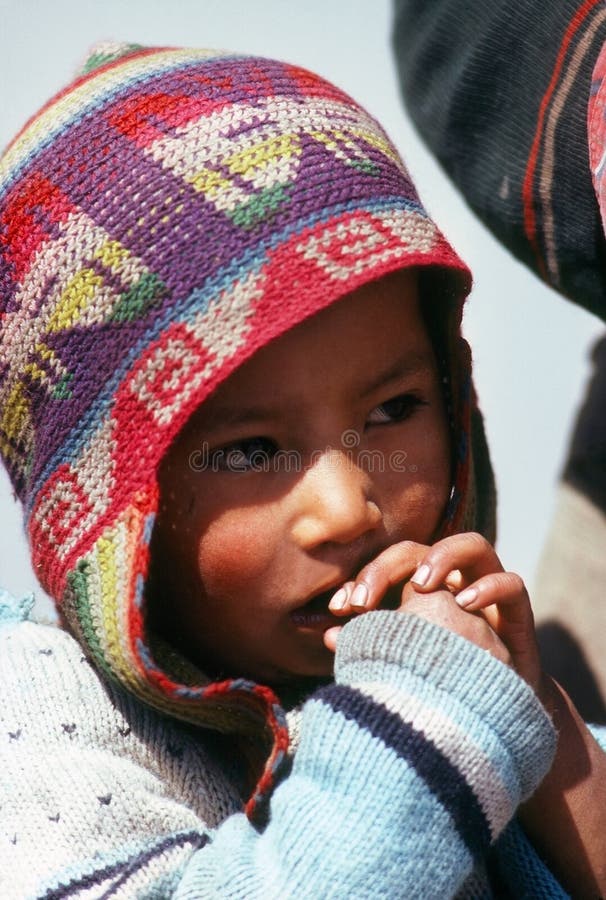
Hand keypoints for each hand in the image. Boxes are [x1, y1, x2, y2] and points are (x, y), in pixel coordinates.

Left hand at [325, 532, 542, 695]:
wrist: (496, 714)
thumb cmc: (439, 682)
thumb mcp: (398, 662)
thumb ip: (367, 645)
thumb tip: (329, 635)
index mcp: (419, 591)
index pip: (388, 567)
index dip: (361, 580)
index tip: (339, 609)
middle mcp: (452, 583)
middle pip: (420, 550)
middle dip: (388, 567)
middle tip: (364, 601)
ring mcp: (486, 594)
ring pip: (474, 546)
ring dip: (444, 557)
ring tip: (422, 584)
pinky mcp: (517, 615)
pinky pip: (512, 585)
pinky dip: (488, 588)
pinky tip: (464, 604)